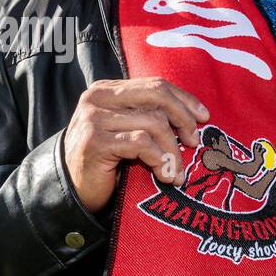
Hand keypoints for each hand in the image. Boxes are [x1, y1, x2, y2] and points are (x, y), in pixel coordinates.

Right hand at [63, 78, 209, 212]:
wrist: (72, 190)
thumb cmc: (105, 161)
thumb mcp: (126, 131)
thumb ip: (147, 116)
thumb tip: (193, 116)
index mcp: (107, 90)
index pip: (154, 85)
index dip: (183, 99)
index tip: (204, 118)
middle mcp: (98, 98)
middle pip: (156, 95)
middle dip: (183, 118)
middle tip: (194, 142)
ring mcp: (94, 119)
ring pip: (154, 123)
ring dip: (172, 151)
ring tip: (177, 171)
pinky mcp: (96, 142)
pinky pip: (141, 143)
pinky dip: (159, 160)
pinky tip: (163, 175)